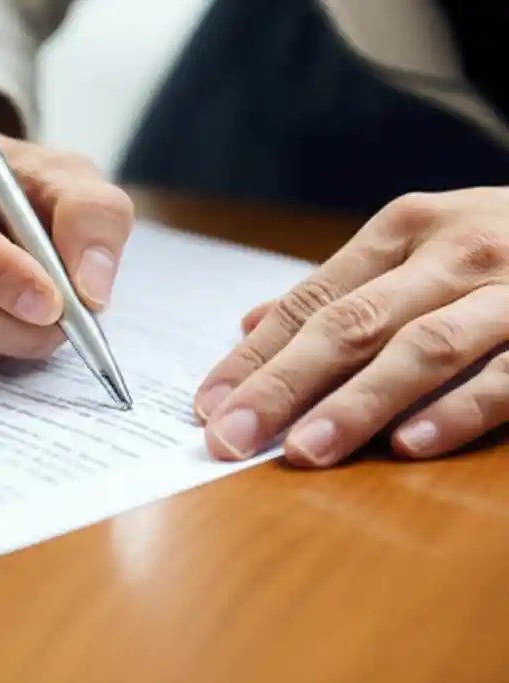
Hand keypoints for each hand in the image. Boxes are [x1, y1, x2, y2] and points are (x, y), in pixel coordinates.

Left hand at [194, 187, 508, 464]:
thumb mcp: (424, 248)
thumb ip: (342, 288)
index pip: (310, 301)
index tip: (205, 406)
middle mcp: (454, 252)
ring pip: (422, 350)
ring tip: (302, 451)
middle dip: (279, 386)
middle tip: (227, 438)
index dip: (253, 357)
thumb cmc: (506, 249)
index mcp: (405, 230)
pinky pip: (507, 376)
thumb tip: (250, 325)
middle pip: (350, 325)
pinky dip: (458, 411)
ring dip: (356, 404)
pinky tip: (409, 447)